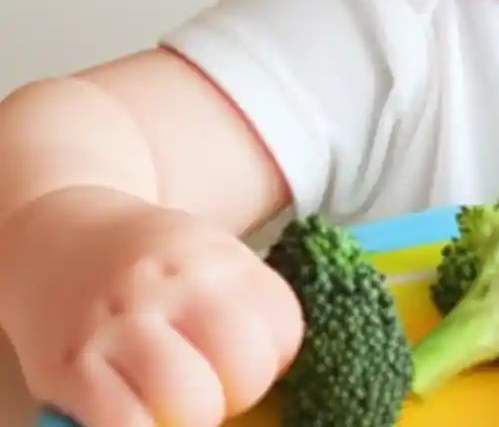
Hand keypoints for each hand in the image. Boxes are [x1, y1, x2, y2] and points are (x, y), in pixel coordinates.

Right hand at [0, 186, 302, 426]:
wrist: (62, 241)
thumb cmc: (153, 265)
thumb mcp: (211, 258)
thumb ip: (245, 304)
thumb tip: (273, 371)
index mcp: (219, 259)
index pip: (284, 327)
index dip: (276, 355)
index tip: (246, 354)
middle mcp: (172, 285)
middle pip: (247, 364)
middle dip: (242, 389)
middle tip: (217, 383)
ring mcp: (121, 324)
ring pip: (192, 400)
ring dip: (195, 415)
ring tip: (177, 401)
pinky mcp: (73, 365)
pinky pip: (127, 422)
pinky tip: (136, 409)